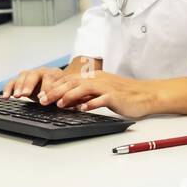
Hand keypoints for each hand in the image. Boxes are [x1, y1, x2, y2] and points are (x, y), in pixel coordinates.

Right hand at [1, 66, 68, 99]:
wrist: (59, 85)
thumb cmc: (65, 91)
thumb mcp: (70, 94)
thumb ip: (72, 100)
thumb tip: (76, 107)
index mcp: (55, 73)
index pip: (50, 78)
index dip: (46, 88)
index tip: (42, 98)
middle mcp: (42, 72)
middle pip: (34, 75)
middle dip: (29, 85)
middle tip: (26, 94)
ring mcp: (30, 75)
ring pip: (23, 77)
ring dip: (19, 86)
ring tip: (17, 96)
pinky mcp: (21, 81)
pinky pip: (12, 82)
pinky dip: (8, 88)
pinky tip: (5, 96)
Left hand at [38, 70, 156, 118]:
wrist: (145, 95)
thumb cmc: (123, 95)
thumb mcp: (100, 92)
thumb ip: (85, 96)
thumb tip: (66, 103)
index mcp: (93, 78)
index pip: (69, 80)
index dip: (54, 87)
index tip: (41, 96)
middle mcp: (98, 80)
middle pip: (72, 83)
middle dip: (55, 91)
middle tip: (42, 101)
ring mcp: (107, 87)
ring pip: (84, 88)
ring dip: (69, 96)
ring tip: (58, 104)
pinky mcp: (115, 96)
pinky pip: (101, 99)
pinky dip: (91, 103)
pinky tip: (82, 108)